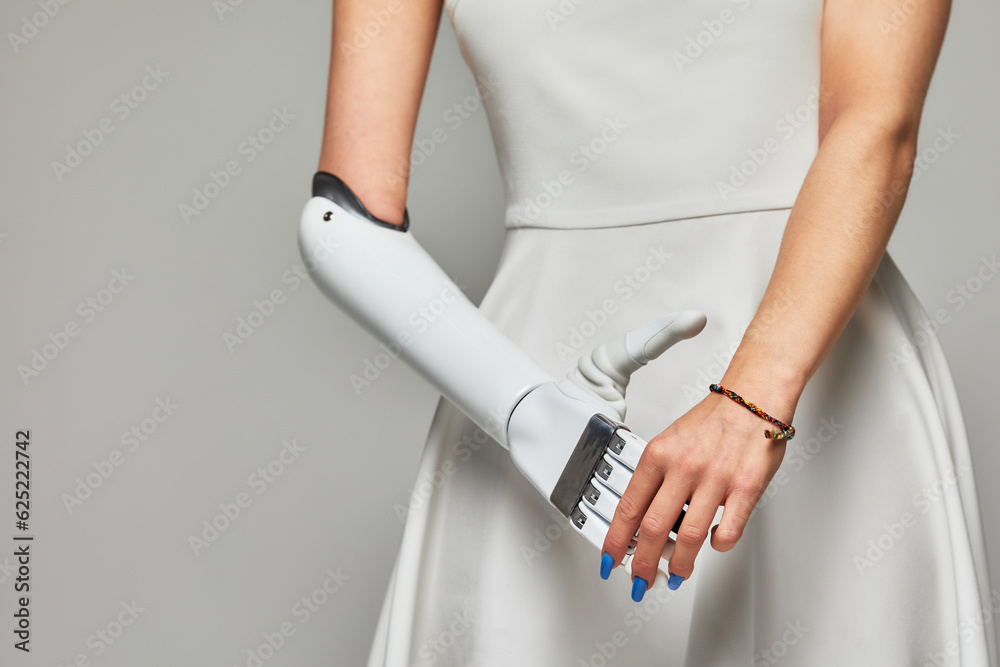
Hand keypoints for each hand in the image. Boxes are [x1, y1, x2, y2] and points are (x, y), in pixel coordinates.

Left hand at [600, 376, 795, 600]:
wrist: (753, 399)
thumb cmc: (713, 421)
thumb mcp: (670, 442)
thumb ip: (655, 477)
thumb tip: (639, 516)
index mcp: (659, 455)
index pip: (628, 507)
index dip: (616, 540)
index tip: (612, 558)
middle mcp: (684, 467)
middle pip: (654, 528)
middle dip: (644, 562)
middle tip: (642, 578)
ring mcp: (715, 479)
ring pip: (690, 537)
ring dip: (681, 564)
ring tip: (677, 574)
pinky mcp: (746, 487)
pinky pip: (728, 531)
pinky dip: (719, 546)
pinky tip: (714, 545)